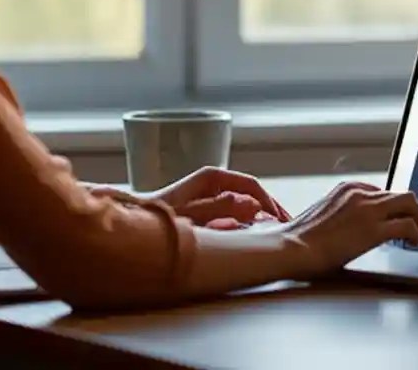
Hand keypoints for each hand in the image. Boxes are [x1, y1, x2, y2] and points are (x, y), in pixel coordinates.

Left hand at [147, 166, 291, 227]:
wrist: (130, 230)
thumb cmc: (155, 222)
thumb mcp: (189, 216)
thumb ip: (220, 209)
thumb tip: (252, 204)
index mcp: (211, 178)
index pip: (251, 186)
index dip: (270, 203)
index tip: (283, 222)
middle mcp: (211, 183)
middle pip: (251, 194)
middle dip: (269, 211)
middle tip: (288, 230)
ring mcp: (208, 197)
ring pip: (243, 205)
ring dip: (259, 219)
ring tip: (274, 236)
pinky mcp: (204, 211)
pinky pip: (232, 216)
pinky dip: (246, 225)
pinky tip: (251, 238)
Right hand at [281, 181, 417, 276]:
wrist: (292, 248)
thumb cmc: (300, 239)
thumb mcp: (323, 214)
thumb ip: (341, 213)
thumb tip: (351, 226)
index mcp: (346, 188)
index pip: (382, 191)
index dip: (391, 207)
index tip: (393, 218)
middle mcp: (359, 193)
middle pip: (401, 193)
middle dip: (412, 209)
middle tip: (414, 224)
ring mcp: (368, 209)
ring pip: (409, 203)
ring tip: (416, 234)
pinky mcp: (374, 229)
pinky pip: (407, 225)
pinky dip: (415, 233)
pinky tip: (412, 242)